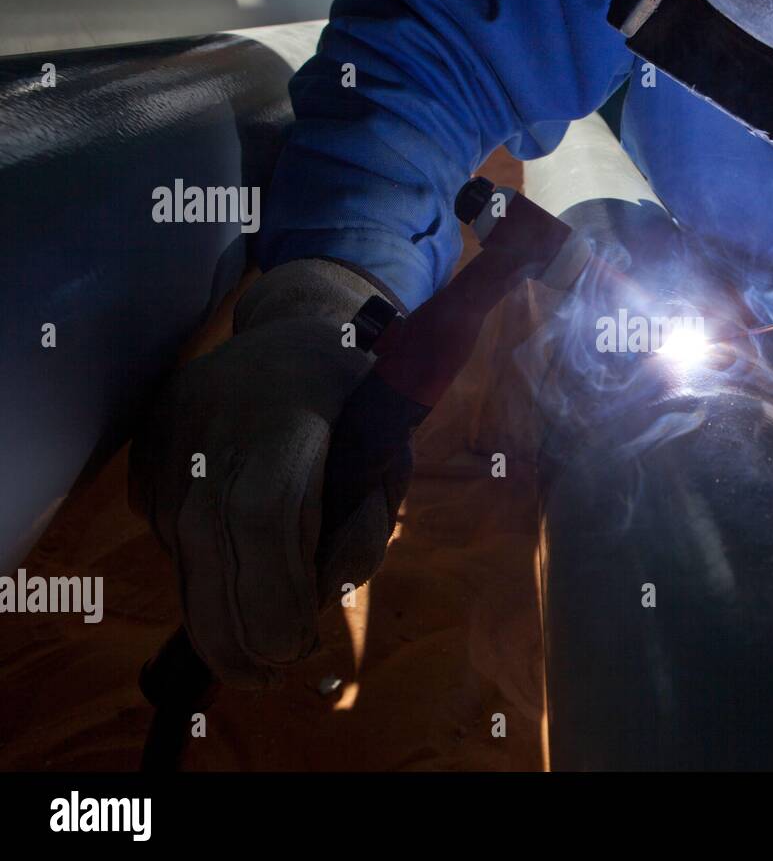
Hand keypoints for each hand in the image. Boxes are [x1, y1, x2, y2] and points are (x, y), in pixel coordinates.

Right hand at [128, 260, 408, 686]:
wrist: (290, 335)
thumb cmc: (357, 404)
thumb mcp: (391, 451)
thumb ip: (366, 523)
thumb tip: (322, 594)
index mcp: (290, 410)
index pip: (265, 511)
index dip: (275, 588)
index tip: (296, 645)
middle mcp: (217, 423)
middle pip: (212, 547)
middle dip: (239, 628)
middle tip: (268, 673)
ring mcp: (172, 439)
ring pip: (185, 552)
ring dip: (218, 611)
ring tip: (255, 652)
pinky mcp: (145, 457)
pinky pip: (171, 537)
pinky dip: (204, 570)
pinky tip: (236, 572)